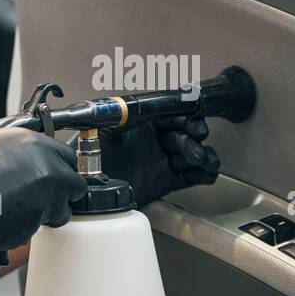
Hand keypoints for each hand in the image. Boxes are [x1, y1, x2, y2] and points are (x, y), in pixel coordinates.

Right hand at [0, 126, 87, 256]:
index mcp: (29, 142)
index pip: (64, 152)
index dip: (56, 163)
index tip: (47, 170)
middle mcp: (44, 168)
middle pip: (75, 181)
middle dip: (63, 189)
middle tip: (44, 193)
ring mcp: (44, 198)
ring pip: (63, 208)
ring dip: (50, 211)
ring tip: (25, 210)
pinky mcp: (35, 225)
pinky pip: (41, 227)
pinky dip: (29, 226)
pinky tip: (9, 222)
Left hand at [99, 116, 219, 208]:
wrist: (86, 189)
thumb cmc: (87, 157)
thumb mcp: (100, 131)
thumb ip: (115, 116)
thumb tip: (124, 106)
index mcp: (141, 125)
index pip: (168, 115)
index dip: (182, 115)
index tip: (191, 117)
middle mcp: (153, 141)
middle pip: (183, 133)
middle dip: (193, 134)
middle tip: (196, 136)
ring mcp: (159, 161)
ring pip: (189, 155)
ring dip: (201, 155)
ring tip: (203, 159)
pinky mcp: (163, 182)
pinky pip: (188, 177)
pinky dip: (202, 175)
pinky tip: (208, 173)